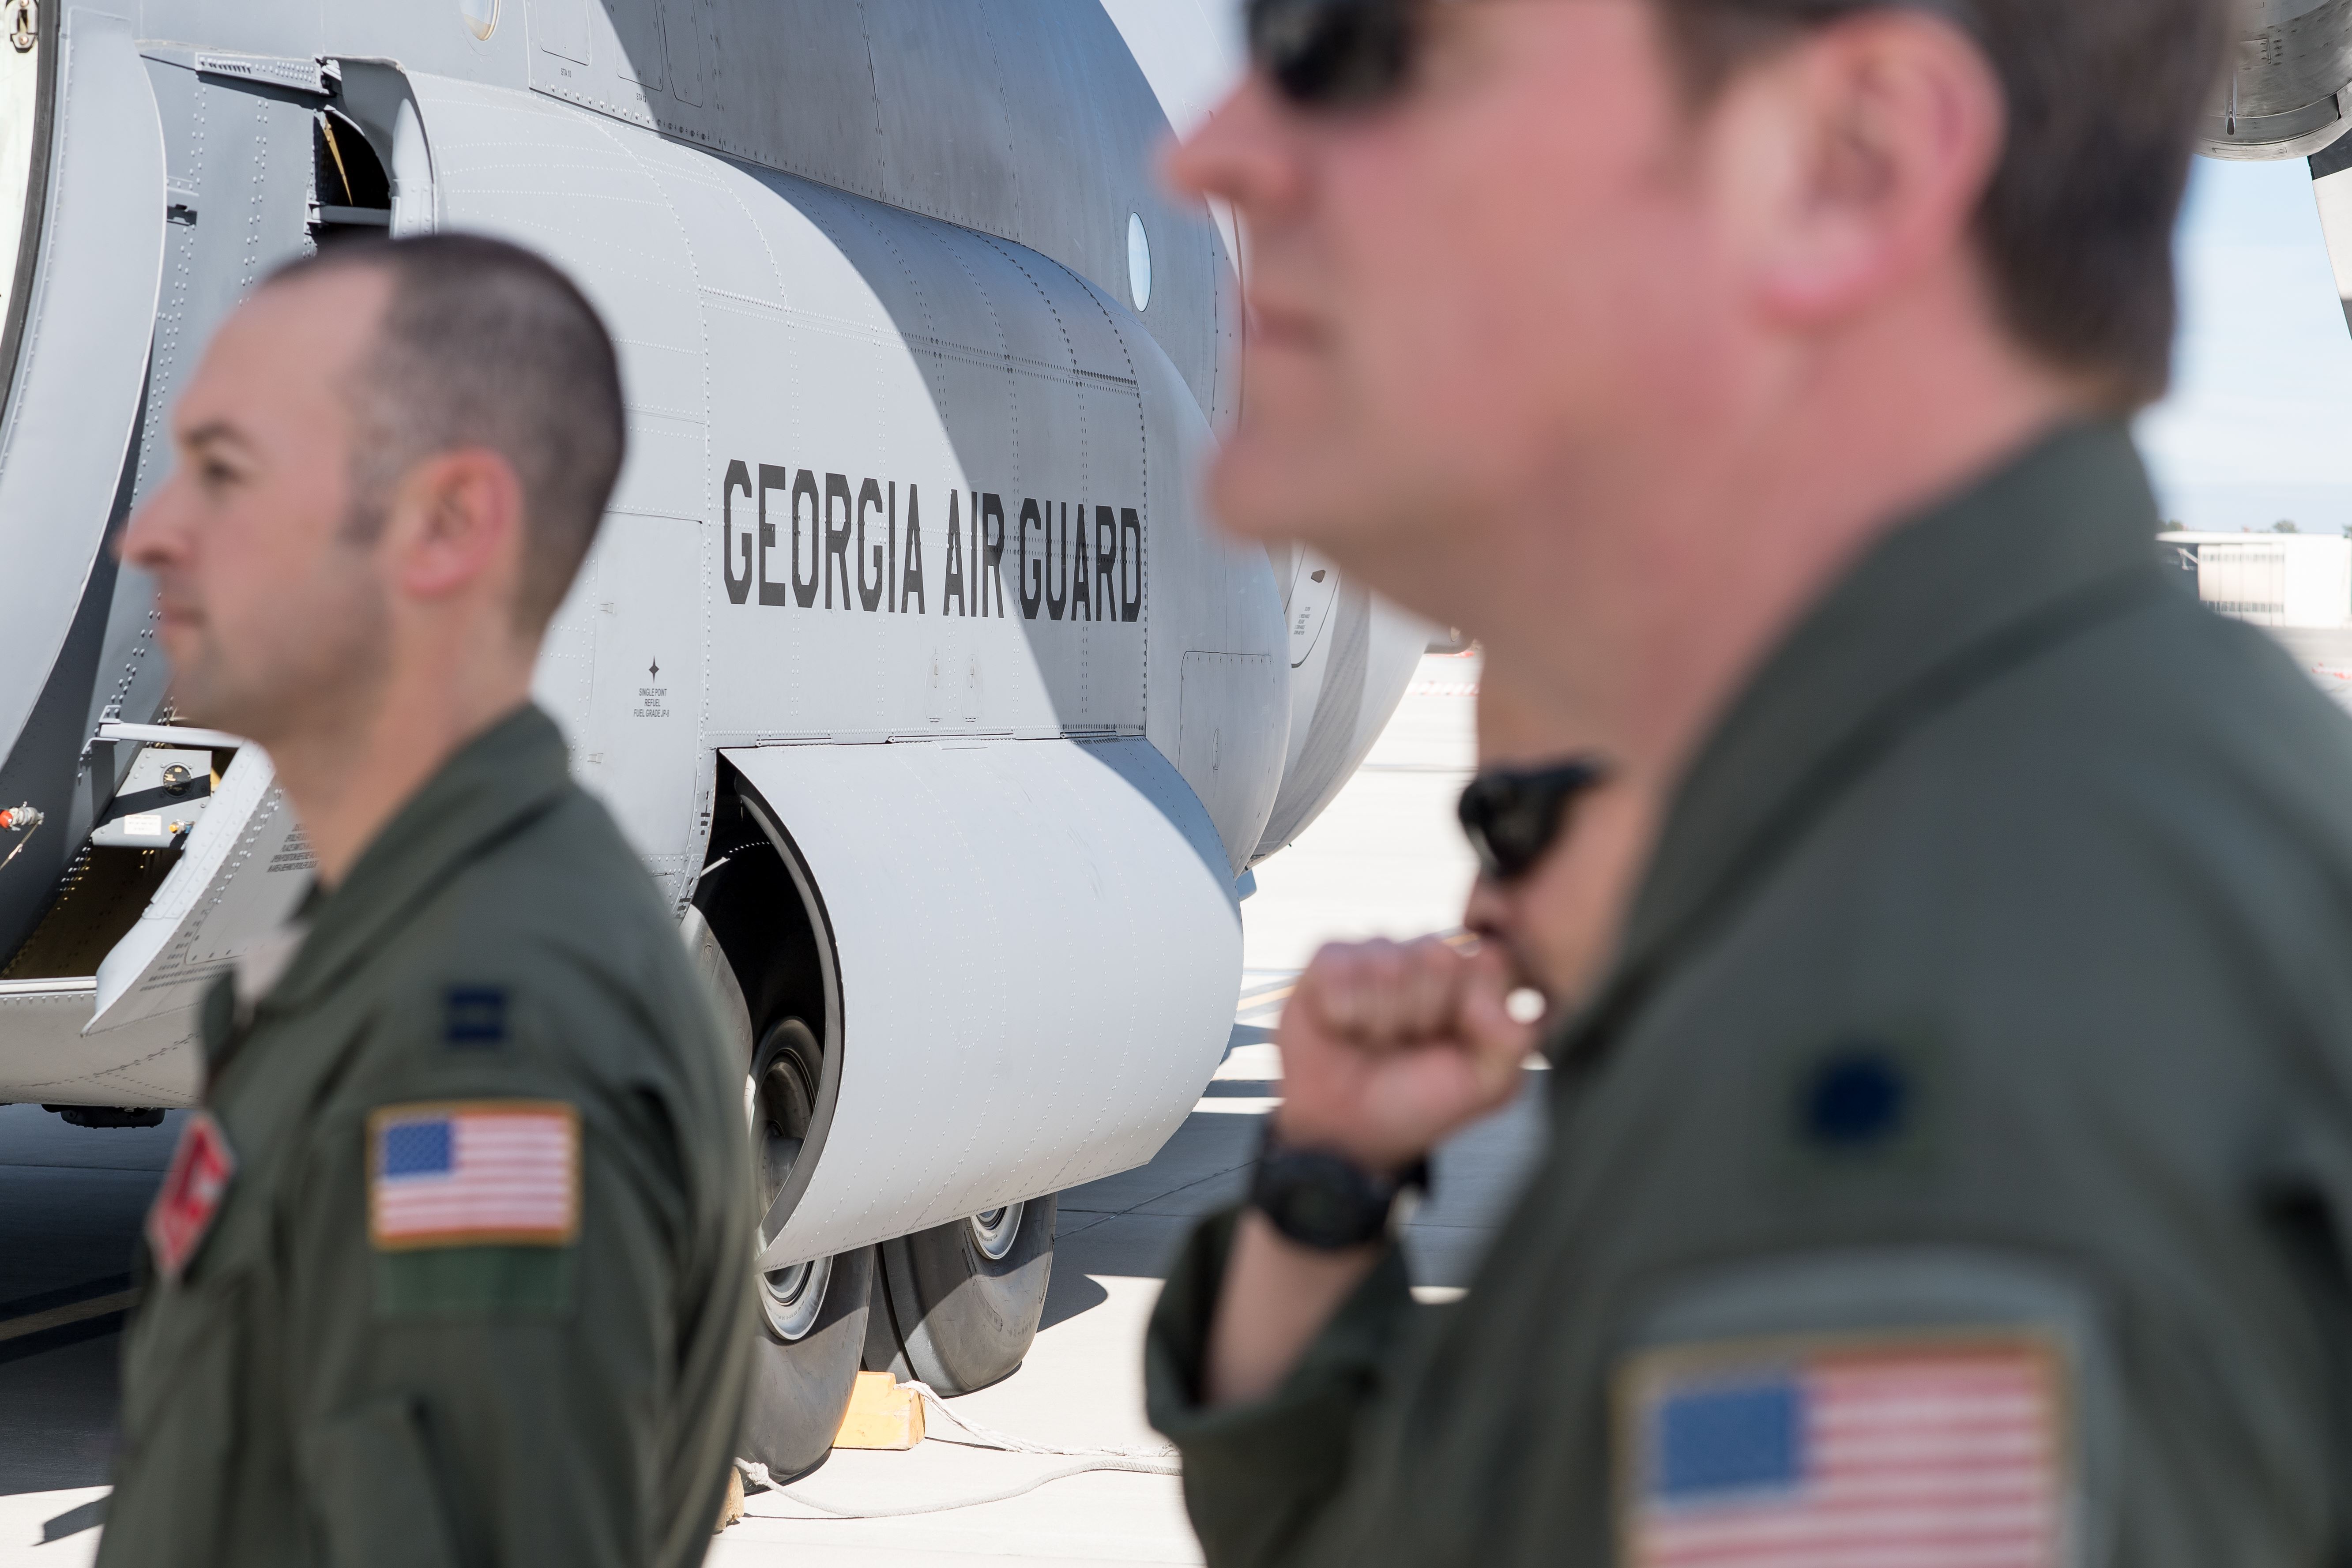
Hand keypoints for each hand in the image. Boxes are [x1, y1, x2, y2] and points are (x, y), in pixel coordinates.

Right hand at [1274, 935, 1535, 1173]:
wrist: (1344, 1131)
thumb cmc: (1416, 1103)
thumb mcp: (1485, 1086)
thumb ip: (1514, 1038)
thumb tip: (1500, 989)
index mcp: (1470, 981)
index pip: (1489, 957)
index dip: (1471, 1004)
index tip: (1456, 1040)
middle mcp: (1426, 958)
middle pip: (1439, 955)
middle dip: (1424, 1012)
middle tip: (1409, 1043)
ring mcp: (1377, 954)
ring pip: (1389, 964)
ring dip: (1380, 1017)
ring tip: (1374, 1040)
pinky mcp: (1330, 959)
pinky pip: (1341, 966)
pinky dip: (1341, 1009)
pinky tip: (1342, 1027)